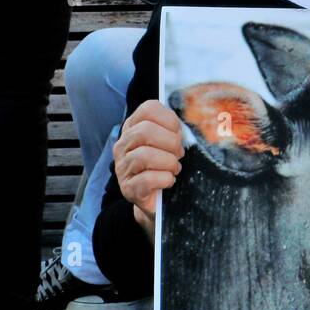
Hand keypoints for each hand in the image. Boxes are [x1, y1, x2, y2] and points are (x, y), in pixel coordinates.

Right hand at [113, 99, 184, 217]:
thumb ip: (174, 130)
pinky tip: (168, 180)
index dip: (169, 119)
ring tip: (174, 168)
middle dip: (170, 142)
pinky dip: (164, 179)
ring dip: (168, 162)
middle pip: (145, 131)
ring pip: (145, 155)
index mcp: (133, 127)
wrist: (157, 200)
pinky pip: (147, 179)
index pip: (148, 109)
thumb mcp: (169, 143)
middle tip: (178, 154)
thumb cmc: (165, 166)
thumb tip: (187, 125)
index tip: (177, 132)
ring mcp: (122, 167)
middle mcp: (123, 145)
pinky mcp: (128, 188)